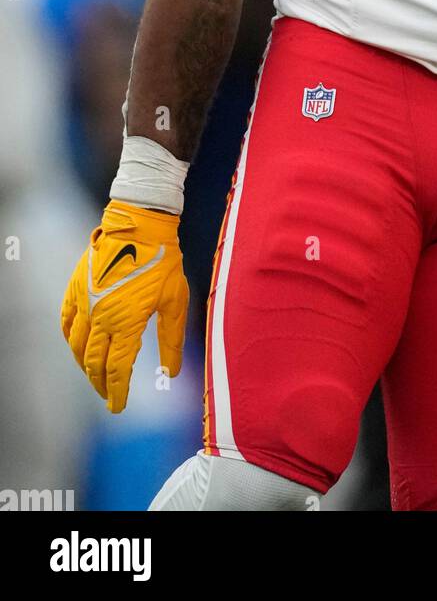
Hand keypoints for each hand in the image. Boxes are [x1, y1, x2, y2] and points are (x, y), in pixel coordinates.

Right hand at [60, 201, 187, 411]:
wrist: (140, 224)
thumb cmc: (162, 261)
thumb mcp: (175, 300)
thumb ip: (172, 338)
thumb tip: (172, 372)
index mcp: (127, 322)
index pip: (117, 369)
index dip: (117, 392)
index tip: (118, 407)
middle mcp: (101, 317)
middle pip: (95, 363)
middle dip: (100, 384)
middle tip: (107, 396)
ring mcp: (85, 302)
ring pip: (77, 347)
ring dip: (84, 367)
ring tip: (93, 377)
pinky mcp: (76, 288)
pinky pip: (66, 322)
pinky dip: (69, 340)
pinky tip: (75, 346)